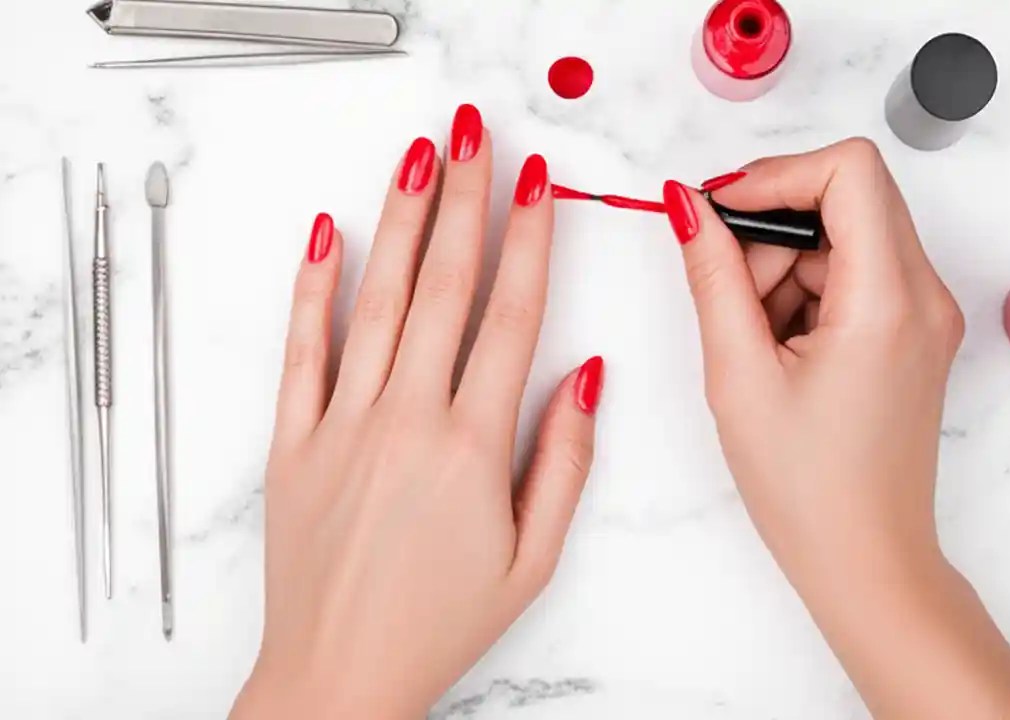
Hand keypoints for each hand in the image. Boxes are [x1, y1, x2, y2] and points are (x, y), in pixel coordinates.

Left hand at [231, 105, 604, 719]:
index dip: (529, 238)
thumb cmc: (439, 623)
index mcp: (472, 445)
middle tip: (474, 137)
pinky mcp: (293, 441)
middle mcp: (406, 420)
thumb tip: (586, 376)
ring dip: (401, 221)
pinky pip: (301, 350)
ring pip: (377, 301)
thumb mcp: (533, 556)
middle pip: (445, 287)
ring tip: (417, 159)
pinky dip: (312, 289)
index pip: (510, 315)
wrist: (341, 675)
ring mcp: (343, 424)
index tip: (536, 182)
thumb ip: (564, 459)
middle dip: (464, 200)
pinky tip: (329, 235)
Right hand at [666, 139, 1009, 717]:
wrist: (867, 560)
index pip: (849, 168)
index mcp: (888, 300)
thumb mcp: (739, 375)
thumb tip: (687, 205)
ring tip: (753, 340)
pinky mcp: (913, 332)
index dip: (775, 174)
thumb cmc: (809, 489)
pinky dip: (806, 291)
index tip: (719, 208)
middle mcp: (924, 295)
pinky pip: (855, 273)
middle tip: (726, 287)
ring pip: (846, 235)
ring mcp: (925, 314)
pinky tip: (778, 350)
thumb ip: (712, 276)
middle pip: (847, 197)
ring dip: (785, 265)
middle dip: (773, 226)